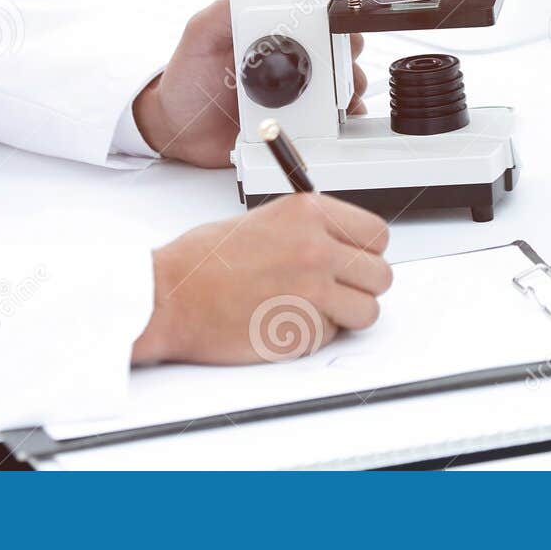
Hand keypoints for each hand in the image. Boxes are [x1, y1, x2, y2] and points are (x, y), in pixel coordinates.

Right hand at [131, 193, 391, 363]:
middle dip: (361, 286)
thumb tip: (342, 245)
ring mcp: (312, 292)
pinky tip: (281, 320)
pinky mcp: (302, 331)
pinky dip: (313, 334)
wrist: (170, 296)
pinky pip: (331, 336)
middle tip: (334, 288)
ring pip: (367, 311)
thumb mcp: (263, 222)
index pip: (376, 234)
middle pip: (380, 275)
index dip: (366, 251)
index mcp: (307, 213)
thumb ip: (308, 229)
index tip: (354, 259)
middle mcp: (316, 249)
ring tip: (309, 308)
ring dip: (345, 314)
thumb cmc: (203, 261)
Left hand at [132, 0, 367, 167]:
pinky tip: (341, 118)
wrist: (179, 130)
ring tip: (341, 96)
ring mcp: (298, 90)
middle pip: (337, 48)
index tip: (336, 29)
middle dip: (347, 54)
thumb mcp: (199, 35)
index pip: (315, 15)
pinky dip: (343, 118)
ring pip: (341, 83)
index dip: (332, 19)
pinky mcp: (300, 122)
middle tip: (341, 67)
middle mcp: (289, 57)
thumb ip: (223, 11)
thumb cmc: (186, 78)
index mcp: (271, 30)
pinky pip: (331, 120)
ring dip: (349, 86)